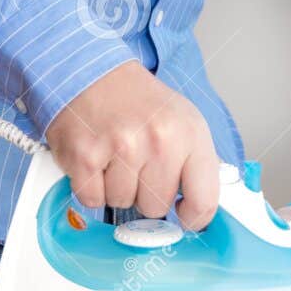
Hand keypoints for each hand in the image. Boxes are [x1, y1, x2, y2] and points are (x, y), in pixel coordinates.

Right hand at [45, 62, 220, 229]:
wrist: (92, 73)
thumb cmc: (139, 101)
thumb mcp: (183, 120)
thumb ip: (197, 163)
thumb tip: (202, 207)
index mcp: (190, 133)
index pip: (204, 200)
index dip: (193, 218)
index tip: (183, 216)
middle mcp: (159, 140)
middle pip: (156, 207)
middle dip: (145, 193)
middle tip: (137, 163)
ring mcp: (122, 148)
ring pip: (122, 203)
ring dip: (116, 187)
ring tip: (114, 155)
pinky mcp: (86, 156)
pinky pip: (92, 199)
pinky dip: (90, 186)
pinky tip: (95, 159)